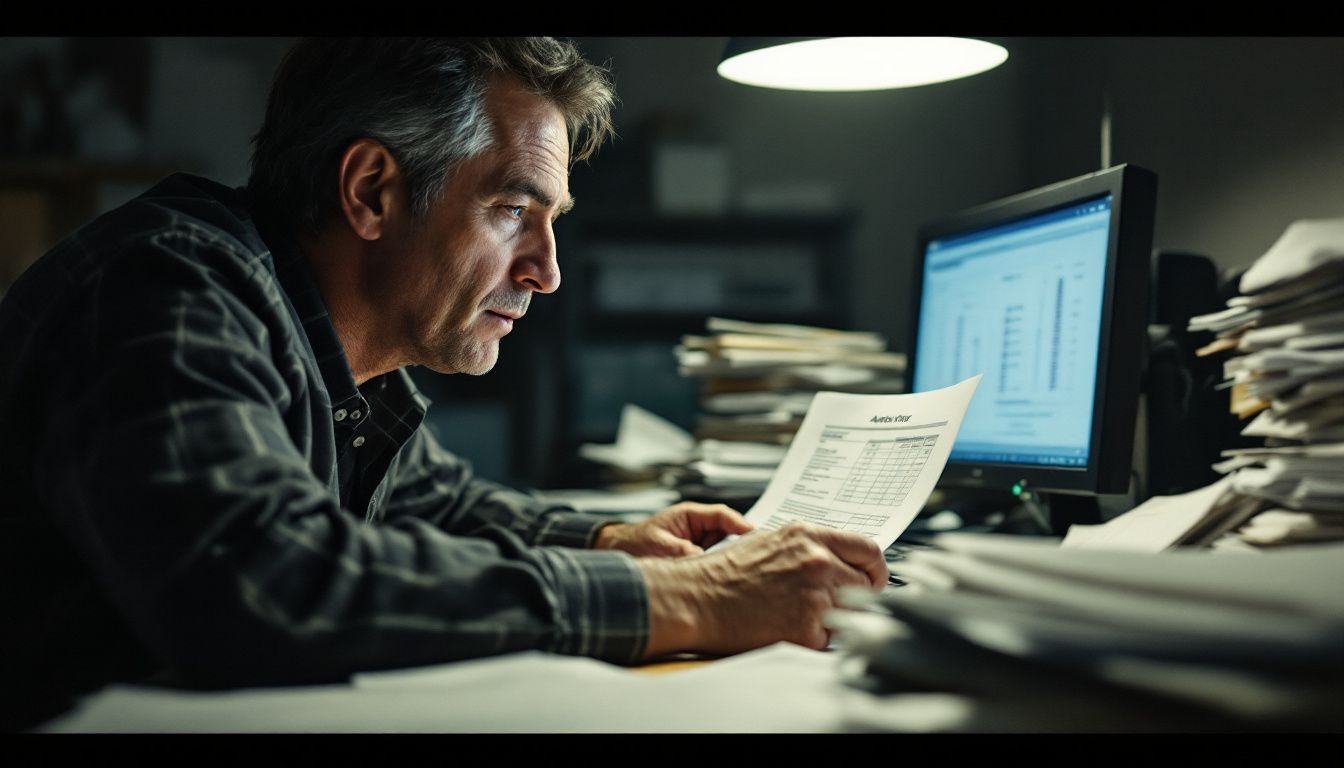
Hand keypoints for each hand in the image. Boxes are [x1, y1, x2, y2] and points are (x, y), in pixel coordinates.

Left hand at [593, 502, 752, 557]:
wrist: (622, 552)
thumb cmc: (637, 543)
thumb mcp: (657, 545)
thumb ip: (680, 550)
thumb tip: (701, 557)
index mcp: (689, 515)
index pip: (722, 515)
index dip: (740, 524)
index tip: (753, 534)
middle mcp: (698, 527)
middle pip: (729, 532)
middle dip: (739, 543)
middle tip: (751, 557)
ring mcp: (699, 542)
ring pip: (724, 548)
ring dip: (729, 558)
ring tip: (739, 570)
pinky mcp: (698, 557)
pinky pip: (715, 561)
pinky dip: (720, 568)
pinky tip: (725, 579)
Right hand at [634, 522, 887, 656]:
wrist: (695, 598)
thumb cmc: (723, 573)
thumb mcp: (770, 541)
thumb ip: (809, 547)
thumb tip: (838, 559)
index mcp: (808, 536)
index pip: (869, 550)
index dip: (874, 569)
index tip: (871, 579)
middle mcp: (816, 561)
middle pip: (867, 585)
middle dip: (855, 597)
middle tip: (830, 606)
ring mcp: (814, 595)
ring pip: (851, 614)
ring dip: (833, 620)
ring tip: (800, 617)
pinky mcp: (807, 628)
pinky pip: (830, 640)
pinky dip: (815, 641)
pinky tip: (789, 631)